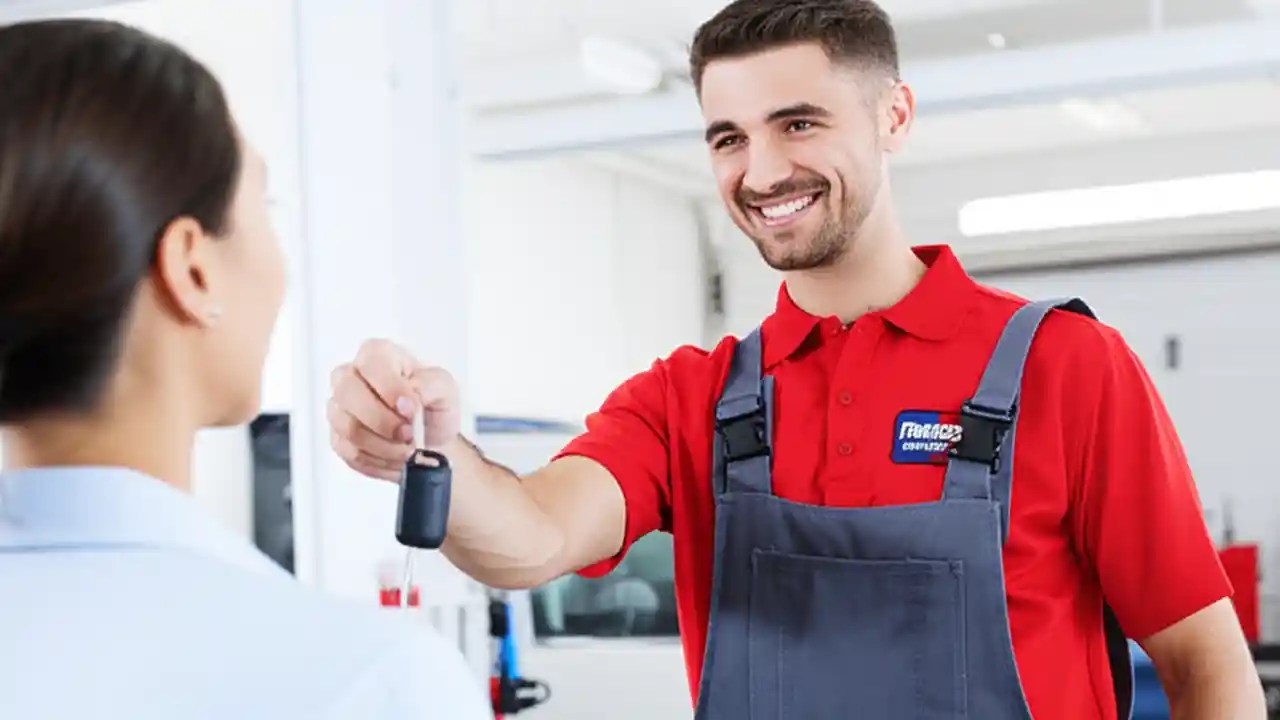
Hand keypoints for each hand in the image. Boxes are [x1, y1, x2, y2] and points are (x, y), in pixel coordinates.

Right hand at [327, 339, 461, 480]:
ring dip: (384, 446)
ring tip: (408, 450)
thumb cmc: (432, 405)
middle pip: (348, 394)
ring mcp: (339, 408)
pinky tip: (396, 459)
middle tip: (409, 435)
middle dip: (383, 422)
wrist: (429, 437)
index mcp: (377, 354)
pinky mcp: (338, 438)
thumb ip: (430, 385)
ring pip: (349, 428)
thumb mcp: (444, 388)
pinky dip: (379, 461)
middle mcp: (350, 376)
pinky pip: (351, 453)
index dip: (390, 389)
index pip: (371, 364)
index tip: (411, 409)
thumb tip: (411, 394)